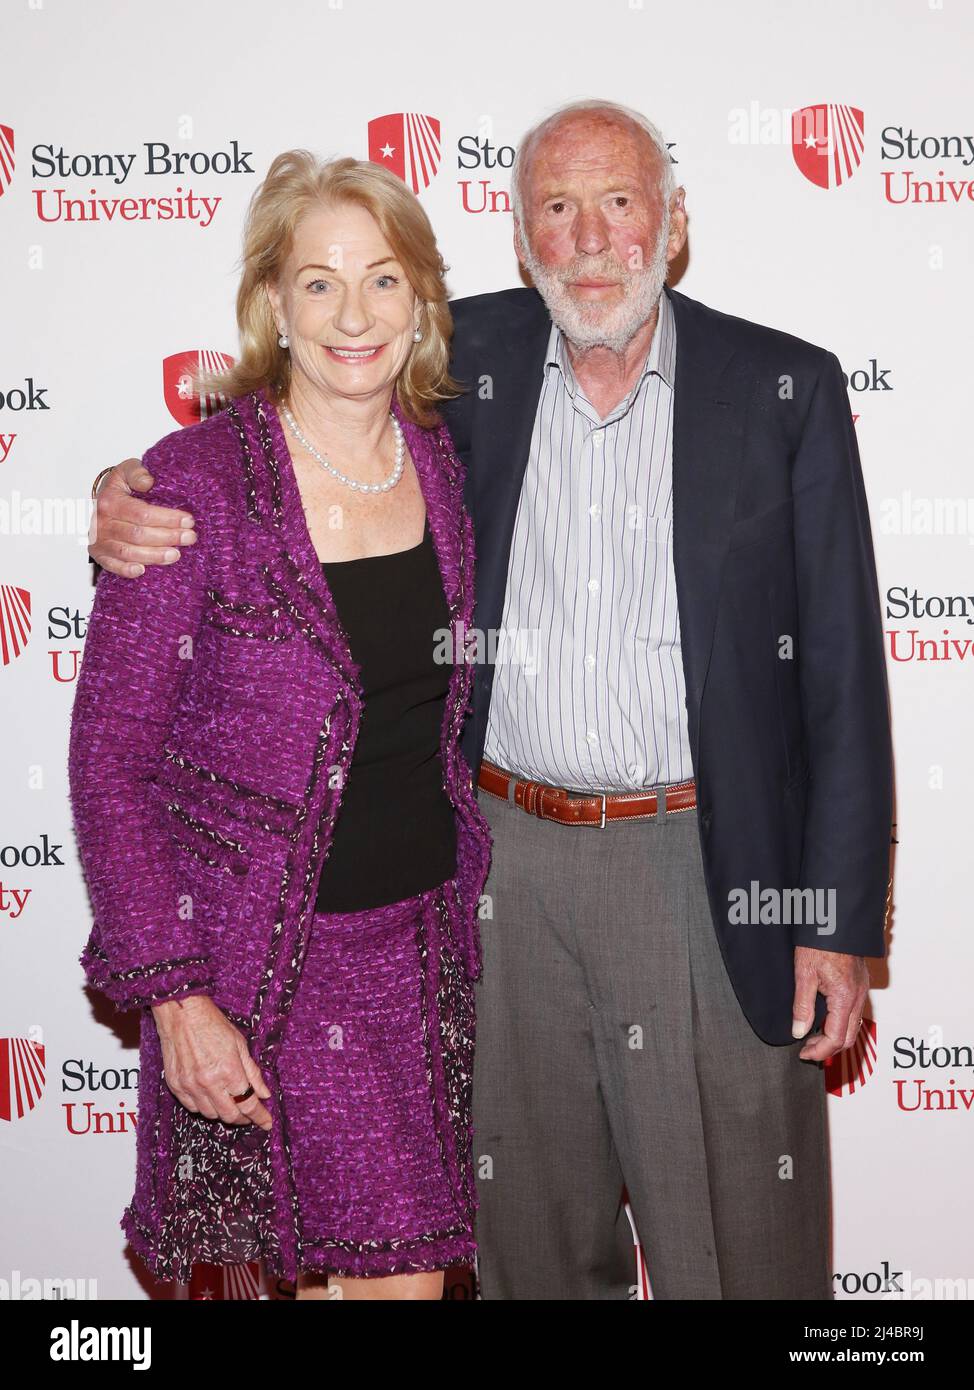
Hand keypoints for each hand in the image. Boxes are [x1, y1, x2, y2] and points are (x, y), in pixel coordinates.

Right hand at [88, 459, 196, 577]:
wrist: (99, 503)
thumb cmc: (118, 489)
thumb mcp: (126, 472)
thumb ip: (136, 472)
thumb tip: (148, 482)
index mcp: (109, 501)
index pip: (141, 513)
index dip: (167, 518)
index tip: (188, 520)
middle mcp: (101, 522)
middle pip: (138, 535)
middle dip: (167, 537)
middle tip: (189, 537)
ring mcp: (99, 540)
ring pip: (128, 552)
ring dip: (154, 556)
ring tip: (176, 554)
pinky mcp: (99, 554)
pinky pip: (112, 566)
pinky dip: (126, 570)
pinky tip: (143, 570)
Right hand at [150, 995, 272, 1128]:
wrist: (182, 1014)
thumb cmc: (213, 1024)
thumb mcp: (240, 1044)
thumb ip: (253, 1073)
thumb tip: (265, 1094)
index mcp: (229, 1071)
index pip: (248, 1104)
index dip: (260, 1117)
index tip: (266, 1123)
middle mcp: (209, 1083)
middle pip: (229, 1115)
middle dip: (242, 1119)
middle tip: (249, 1114)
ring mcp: (190, 1086)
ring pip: (210, 1115)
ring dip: (223, 1113)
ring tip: (230, 1103)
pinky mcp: (175, 1086)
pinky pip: (192, 1107)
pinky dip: (204, 1107)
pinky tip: (210, 1098)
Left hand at [792, 946, 868, 1062]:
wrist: (834, 919)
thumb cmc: (819, 942)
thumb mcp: (804, 974)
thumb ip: (802, 1006)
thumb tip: (799, 1031)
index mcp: (845, 997)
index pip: (836, 1038)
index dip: (819, 1051)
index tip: (803, 1053)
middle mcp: (858, 996)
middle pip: (848, 1037)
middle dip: (828, 1049)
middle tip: (806, 1049)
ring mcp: (861, 990)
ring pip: (853, 1026)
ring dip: (835, 1037)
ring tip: (813, 1036)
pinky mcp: (859, 984)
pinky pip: (854, 1012)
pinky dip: (841, 1023)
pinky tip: (825, 1019)